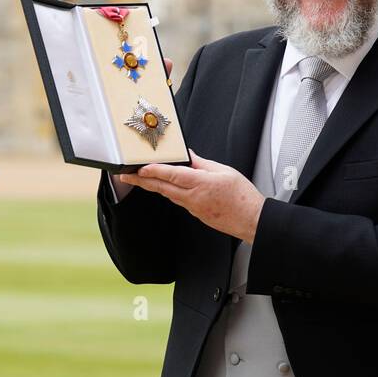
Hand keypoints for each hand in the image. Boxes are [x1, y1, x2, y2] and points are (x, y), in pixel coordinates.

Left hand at [119, 149, 265, 244]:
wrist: (252, 220)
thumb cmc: (242, 197)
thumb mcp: (224, 171)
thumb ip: (202, 163)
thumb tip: (189, 156)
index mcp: (201, 184)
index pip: (172, 176)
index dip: (154, 171)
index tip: (140, 168)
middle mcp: (194, 198)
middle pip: (162, 188)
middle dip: (142, 181)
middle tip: (126, 175)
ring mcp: (194, 208)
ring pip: (168, 195)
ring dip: (152, 186)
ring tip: (138, 179)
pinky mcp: (196, 214)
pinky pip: (178, 201)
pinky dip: (167, 192)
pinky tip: (162, 187)